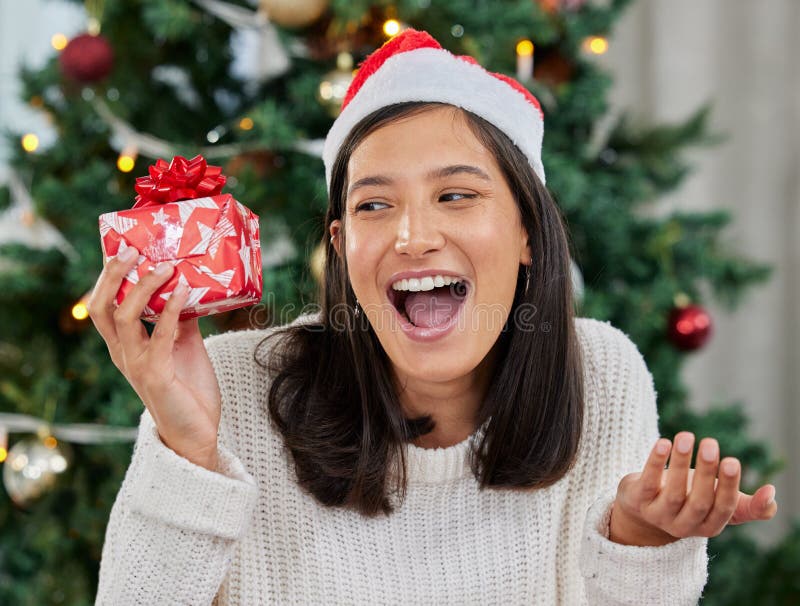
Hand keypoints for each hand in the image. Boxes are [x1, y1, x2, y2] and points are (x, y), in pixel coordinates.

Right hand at [87, 246, 220, 469]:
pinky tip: (185, 292)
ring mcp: (136, 365)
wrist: (197, 432)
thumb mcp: (184, 345)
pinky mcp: (157, 376)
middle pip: (102, 307)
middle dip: (115, 276)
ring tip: (166, 267)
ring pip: (125, 317)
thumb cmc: (188, 389)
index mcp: (124, 345)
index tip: (122, 248)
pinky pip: (161, 336)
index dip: (108, 277)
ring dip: (145, 287)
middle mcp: (123, 353)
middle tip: (133, 251)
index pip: (103, 305)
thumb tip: (187, 286)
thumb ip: (180, 319)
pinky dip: (173, 310)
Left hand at [609, 432, 777, 545]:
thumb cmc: (689, 498)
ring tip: (687, 436)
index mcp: (708, 525)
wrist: (642, 508)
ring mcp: (658, 515)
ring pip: (673, 492)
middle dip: (707, 473)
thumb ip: (747, 504)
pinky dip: (655, 462)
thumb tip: (773, 494)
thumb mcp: (717, 502)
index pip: (723, 510)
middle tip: (712, 444)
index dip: (728, 486)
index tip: (732, 460)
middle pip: (699, 502)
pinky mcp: (637, 501)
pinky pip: (647, 482)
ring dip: (681, 462)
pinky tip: (663, 442)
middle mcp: (684, 526)